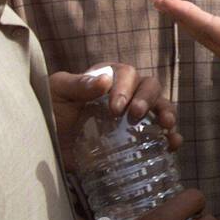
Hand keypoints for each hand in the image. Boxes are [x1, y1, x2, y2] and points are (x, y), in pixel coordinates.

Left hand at [50, 64, 181, 172]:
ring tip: (166, 125)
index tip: (115, 108)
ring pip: (161, 106)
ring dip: (167, 112)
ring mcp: (135, 116)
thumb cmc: (50, 113)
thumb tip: (105, 80)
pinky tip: (172, 143)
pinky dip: (171, 137)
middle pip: (149, 86)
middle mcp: (127, 93)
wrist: (47, 146)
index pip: (127, 74)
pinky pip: (162, 134)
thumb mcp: (57, 94)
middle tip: (136, 115)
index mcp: (108, 78)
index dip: (126, 88)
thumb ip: (77, 84)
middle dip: (148, 99)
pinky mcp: (138, 138)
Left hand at [153, 0, 219, 114]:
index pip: (215, 30)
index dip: (188, 16)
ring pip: (219, 47)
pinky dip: (216, 39)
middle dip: (185, 21)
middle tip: (161, 3)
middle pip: (210, 39)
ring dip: (198, 31)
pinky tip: (216, 36)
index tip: (163, 2)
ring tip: (181, 16)